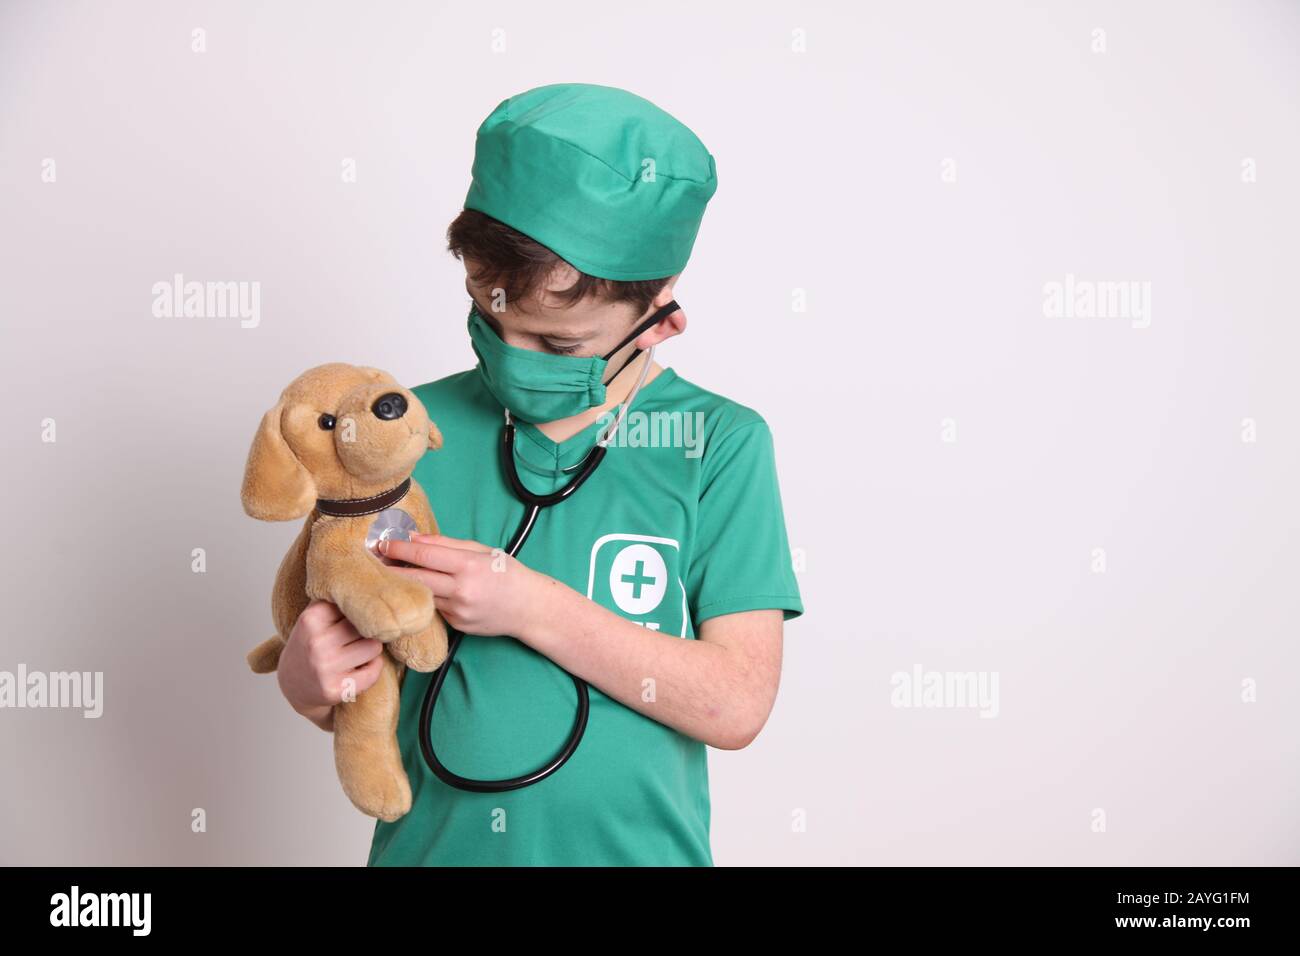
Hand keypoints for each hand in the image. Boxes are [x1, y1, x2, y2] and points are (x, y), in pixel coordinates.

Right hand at [278, 600, 384, 728]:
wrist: (293, 684)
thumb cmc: (312, 643)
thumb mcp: (316, 616)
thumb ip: (339, 599)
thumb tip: (389, 576)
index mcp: (311, 618)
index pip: (355, 604)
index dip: (359, 611)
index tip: (352, 618)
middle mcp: (316, 642)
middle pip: (367, 625)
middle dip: (367, 631)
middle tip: (353, 639)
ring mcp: (325, 668)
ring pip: (374, 647)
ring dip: (371, 651)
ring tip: (355, 654)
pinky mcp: (335, 690)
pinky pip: (374, 671)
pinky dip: (372, 669)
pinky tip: (357, 670)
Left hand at [379, 533, 543, 637]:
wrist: (529, 608)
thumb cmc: (507, 574)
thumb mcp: (481, 551)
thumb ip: (446, 544)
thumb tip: (414, 539)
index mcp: (469, 566)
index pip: (425, 556)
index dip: (400, 549)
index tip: (383, 543)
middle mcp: (462, 590)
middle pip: (416, 579)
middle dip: (392, 569)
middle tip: (374, 560)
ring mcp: (458, 611)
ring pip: (422, 596)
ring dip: (405, 585)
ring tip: (391, 574)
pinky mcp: (456, 626)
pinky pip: (434, 608)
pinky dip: (427, 598)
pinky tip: (424, 591)